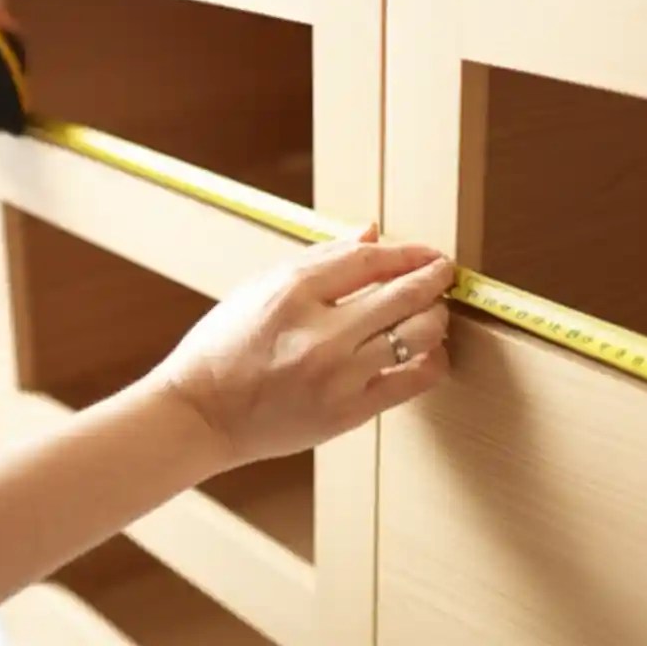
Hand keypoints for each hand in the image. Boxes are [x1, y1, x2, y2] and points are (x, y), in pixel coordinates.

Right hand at [149, 225, 454, 466]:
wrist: (201, 414)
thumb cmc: (224, 346)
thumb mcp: (258, 286)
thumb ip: (319, 258)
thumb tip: (371, 232)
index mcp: (290, 293)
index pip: (368, 260)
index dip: (407, 252)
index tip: (425, 252)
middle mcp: (317, 333)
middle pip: (403, 294)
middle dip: (434, 278)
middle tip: (445, 272)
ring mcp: (336, 376)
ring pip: (418, 335)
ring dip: (437, 316)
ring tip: (435, 310)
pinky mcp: (347, 413)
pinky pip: (413, 381)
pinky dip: (433, 360)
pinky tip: (431, 351)